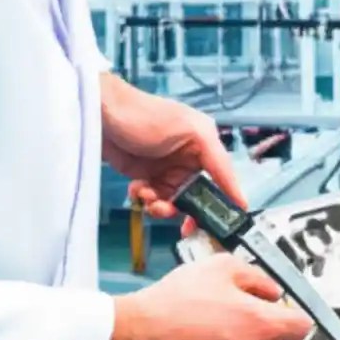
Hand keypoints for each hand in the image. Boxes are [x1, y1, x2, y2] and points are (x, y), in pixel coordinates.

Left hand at [101, 73, 244, 233]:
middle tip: (181, 225)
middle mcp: (190, 157)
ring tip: (146, 195)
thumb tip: (239, 191)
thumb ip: (217, 160)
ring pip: (174, 201)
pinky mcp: (147, 176)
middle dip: (187, 209)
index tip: (227, 225)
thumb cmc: (147, 116)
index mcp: (205, 143)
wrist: (99, 115)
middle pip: (198, 195)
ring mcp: (167, 168)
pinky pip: (154, 198)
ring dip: (161, 205)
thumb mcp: (191, 130)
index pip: (222, 177)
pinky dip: (146, 199)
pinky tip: (136, 189)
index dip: (226, 200)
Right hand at [103, 255, 312, 339]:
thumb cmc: (176, 302)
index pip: (303, 325)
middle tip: (269, 325)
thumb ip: (257, 277)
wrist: (144, 331)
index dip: (294, 314)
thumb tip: (272, 291)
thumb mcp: (222, 267)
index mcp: (262, 323)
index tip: (285, 312)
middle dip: (285, 336)